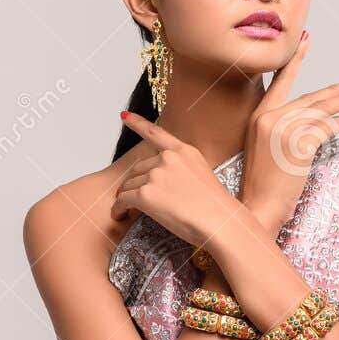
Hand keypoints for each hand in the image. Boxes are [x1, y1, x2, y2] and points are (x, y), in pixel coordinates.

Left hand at [111, 113, 249, 248]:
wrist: (219, 222)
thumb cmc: (214, 207)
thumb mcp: (201, 174)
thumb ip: (180, 169)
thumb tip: (160, 179)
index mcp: (183, 151)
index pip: (155, 133)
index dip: (137, 123)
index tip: (124, 117)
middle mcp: (168, 159)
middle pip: (138, 169)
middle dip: (135, 183)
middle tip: (136, 199)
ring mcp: (156, 175)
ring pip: (129, 185)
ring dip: (127, 197)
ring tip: (128, 210)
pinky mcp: (146, 194)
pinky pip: (123, 200)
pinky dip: (119, 208)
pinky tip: (120, 215)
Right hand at [239, 30, 338, 234]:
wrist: (258, 207)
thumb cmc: (263, 184)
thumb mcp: (264, 149)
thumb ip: (280, 128)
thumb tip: (308, 118)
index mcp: (258, 117)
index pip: (280, 82)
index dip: (295, 60)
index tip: (306, 39)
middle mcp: (269, 118)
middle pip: (308, 96)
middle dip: (334, 90)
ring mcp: (283, 129)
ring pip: (320, 109)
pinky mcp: (298, 143)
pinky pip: (328, 127)